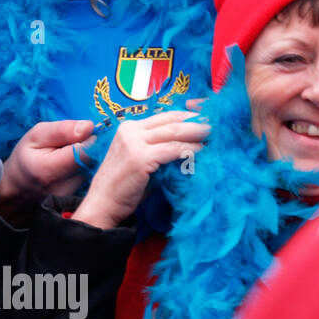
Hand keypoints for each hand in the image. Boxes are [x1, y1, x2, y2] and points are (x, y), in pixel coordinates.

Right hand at [0, 119, 95, 225]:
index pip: (84, 153)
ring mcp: (72, 196)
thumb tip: (89, 127)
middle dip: (89, 148)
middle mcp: (62, 187)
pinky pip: (91, 176)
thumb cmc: (26, 157)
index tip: (83, 132)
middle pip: (92, 161)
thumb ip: (62, 130)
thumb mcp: (36, 136)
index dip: (89, 139)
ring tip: (70, 155)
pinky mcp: (80, 198)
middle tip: (73, 144)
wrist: (19, 187)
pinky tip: (73, 166)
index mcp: (47, 170)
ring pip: (94, 168)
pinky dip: (87, 167)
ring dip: (88, 158)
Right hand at [73, 110, 209, 229]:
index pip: (164, 115)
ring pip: (174, 132)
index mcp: (128, 127)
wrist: (102, 204)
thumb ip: (156, 147)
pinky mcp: (140, 158)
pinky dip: (190, 150)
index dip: (188, 116)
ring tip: (215, 136)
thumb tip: (187, 143)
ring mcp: (133, 142)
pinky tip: (202, 151)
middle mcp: (129, 130)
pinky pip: (173, 150)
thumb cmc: (122, 185)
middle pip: (171, 120)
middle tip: (217, 125)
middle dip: (197, 121)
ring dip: (197, 133)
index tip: (206, 120)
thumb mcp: (138, 158)